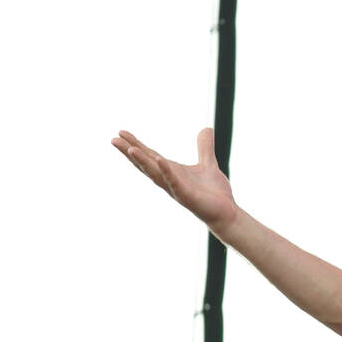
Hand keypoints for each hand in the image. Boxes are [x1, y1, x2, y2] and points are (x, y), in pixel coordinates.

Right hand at [112, 128, 238, 232]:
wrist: (227, 213)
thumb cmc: (214, 193)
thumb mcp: (208, 164)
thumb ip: (204, 147)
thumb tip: (206, 128)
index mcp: (172, 172)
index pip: (150, 156)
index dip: (136, 144)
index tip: (121, 132)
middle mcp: (169, 181)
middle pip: (145, 164)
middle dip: (130, 152)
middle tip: (113, 139)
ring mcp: (176, 189)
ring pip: (155, 174)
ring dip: (142, 162)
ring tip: (130, 149)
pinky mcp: (187, 196)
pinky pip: (174, 183)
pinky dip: (167, 171)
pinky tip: (160, 159)